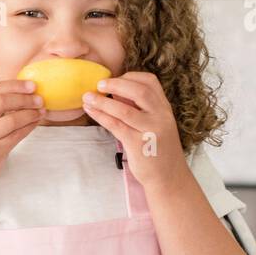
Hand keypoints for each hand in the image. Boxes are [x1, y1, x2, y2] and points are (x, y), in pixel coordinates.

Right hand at [0, 79, 45, 187]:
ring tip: (40, 111)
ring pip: (11, 120)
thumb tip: (17, 92)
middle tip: (39, 98)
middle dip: (24, 98)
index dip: (14, 85)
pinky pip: (16, 136)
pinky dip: (28, 128)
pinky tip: (34, 123)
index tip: (30, 85)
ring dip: (30, 114)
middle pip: (1, 102)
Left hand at [82, 71, 188, 190]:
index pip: (151, 82)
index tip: (115, 79)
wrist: (168, 177)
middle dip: (116, 84)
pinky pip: (116, 126)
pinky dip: (101, 116)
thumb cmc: (157, 149)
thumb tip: (115, 91)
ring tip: (87, 96)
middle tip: (99, 84)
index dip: (131, 77)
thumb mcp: (154, 124)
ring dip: (102, 101)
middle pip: (139, 91)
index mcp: (164, 108)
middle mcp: (160, 116)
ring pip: (124, 110)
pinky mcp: (138, 145)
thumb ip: (140, 108)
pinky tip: (91, 110)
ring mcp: (151, 131)